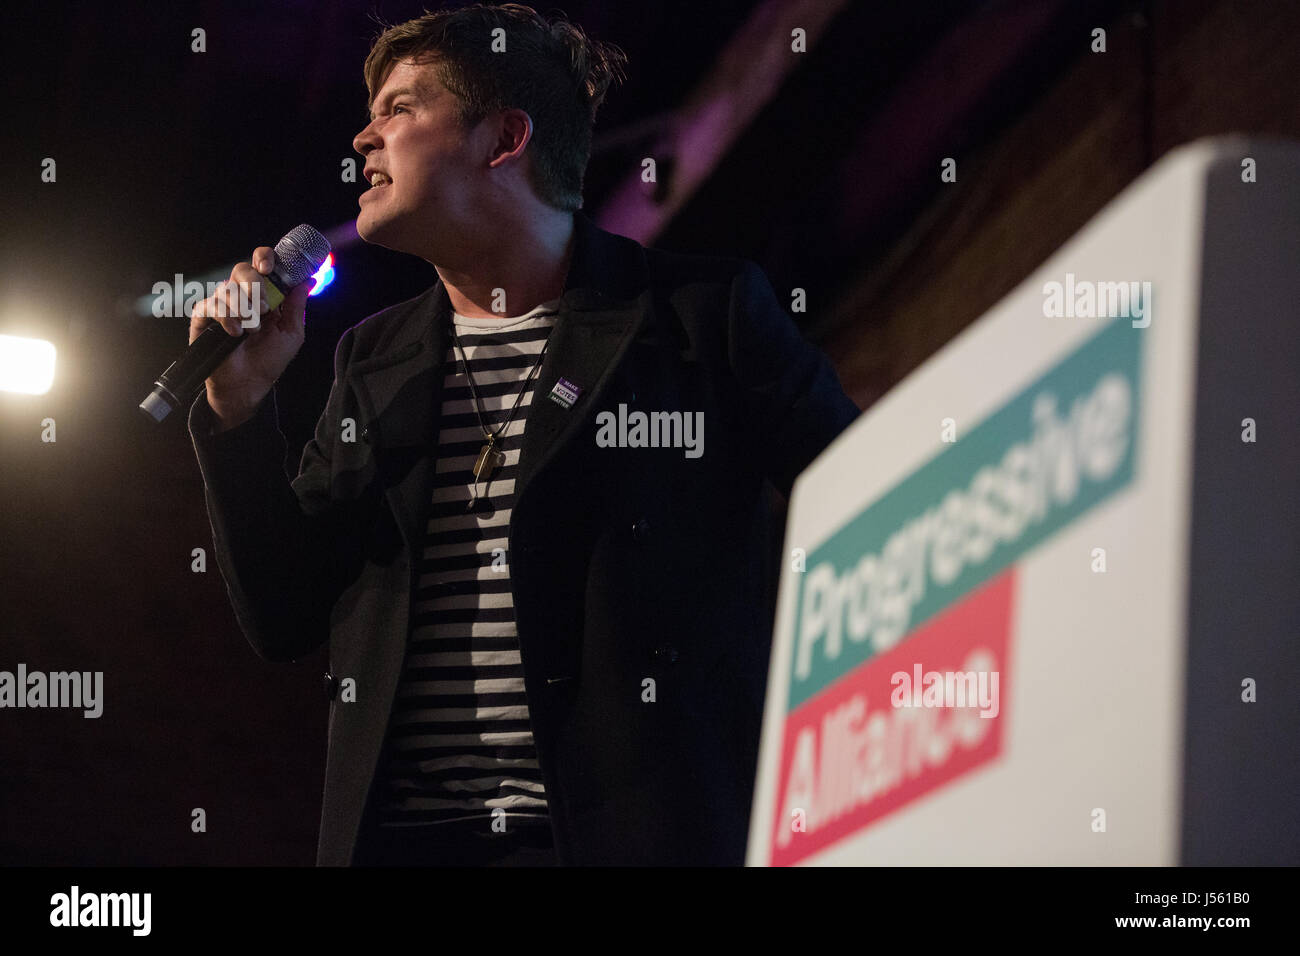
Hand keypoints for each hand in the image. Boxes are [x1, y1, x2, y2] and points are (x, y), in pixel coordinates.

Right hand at [188, 246, 314, 429]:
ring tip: (252, 330)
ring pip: (227, 287)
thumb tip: (308, 280)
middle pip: (242, 269)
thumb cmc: (269, 360)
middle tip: (263, 308)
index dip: (263, 258)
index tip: (269, 269)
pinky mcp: (203, 317)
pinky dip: (225, 317)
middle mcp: (241, 295)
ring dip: (243, 308)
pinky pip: (210, 304)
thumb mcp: (292, 333)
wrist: (248, 384)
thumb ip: (296, 306)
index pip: (260, 263)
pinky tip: (235, 333)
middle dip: (255, 286)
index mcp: (263, 295)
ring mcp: (221, 305)